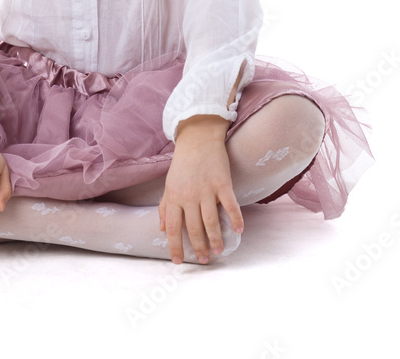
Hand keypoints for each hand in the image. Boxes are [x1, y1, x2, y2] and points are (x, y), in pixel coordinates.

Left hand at [159, 121, 242, 264]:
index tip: (179, 261)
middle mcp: (189, 195)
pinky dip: (235, 217)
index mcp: (174, 197)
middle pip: (193, 228)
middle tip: (204, 260)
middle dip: (198, 247)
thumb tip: (161, 229)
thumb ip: (164, 206)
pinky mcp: (222, 182)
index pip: (172, 227)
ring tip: (218, 251)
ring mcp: (206, 189)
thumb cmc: (183, 163)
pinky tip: (238, 230)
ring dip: (215, 238)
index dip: (175, 246)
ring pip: (211, 221)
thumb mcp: (169, 184)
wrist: (198, 137)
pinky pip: (230, 204)